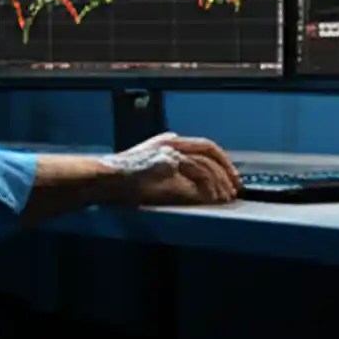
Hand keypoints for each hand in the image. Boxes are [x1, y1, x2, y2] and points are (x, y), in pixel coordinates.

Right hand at [101, 132, 240, 204]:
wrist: (103, 178)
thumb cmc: (121, 181)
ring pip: (205, 162)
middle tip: (236, 186)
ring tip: (226, 197)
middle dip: (226, 168)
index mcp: (168, 141)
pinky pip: (196, 171)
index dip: (219, 161)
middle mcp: (171, 141)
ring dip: (219, 180)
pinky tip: (212, 196)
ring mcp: (169, 148)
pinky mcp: (167, 160)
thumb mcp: (150, 174)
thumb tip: (196, 189)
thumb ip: (171, 174)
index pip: (203, 146)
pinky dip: (207, 184)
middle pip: (209, 149)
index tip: (229, 177)